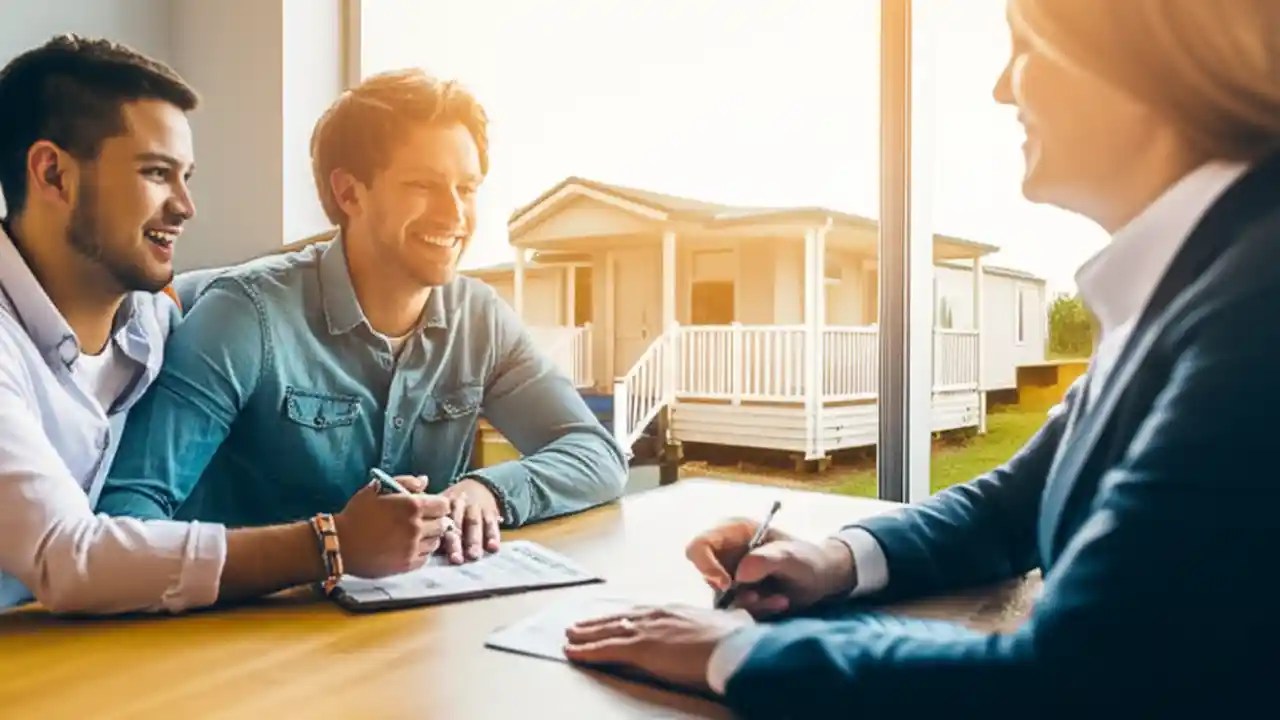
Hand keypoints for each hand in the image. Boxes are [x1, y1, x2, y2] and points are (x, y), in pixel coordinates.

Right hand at [333, 479, 450, 576]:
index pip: (444, 505)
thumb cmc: (356, 514)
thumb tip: (425, 481)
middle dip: (435, 520)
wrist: (339, 544)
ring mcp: (412, 548)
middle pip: (442, 524)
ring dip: (430, 537)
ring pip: (436, 542)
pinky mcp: (407, 565)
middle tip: (423, 521)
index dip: (438, 505)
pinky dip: (422, 552)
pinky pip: (426, 557)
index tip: (430, 507)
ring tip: (415, 534)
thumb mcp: (376, 490)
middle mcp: (416, 527)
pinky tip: (409, 547)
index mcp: (411, 506)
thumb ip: (405, 482)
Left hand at [439, 478, 501, 562]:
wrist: (478, 485)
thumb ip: (431, 520)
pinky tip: (493, 548)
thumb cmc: (452, 505)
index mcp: (444, 504)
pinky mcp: (491, 512)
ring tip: (474, 556)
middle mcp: (460, 504)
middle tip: (456, 559)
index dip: (440, 535)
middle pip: (458, 524)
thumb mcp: (440, 505)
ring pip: (475, 524)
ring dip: (475, 541)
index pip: (441, 520)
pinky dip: (493, 536)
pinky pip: (492, 524)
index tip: (436, 549)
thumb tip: (421, 544)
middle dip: (457, 543)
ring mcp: (476, 507)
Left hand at [563, 605, 753, 692]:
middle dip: (597, 623)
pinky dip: (586, 651)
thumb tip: (741, 619)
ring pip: (607, 632)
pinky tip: (572, 653)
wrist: (734, 647)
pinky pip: (606, 650)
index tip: (612, 618)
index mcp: (676, 611)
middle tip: (578, 627)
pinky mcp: (640, 648)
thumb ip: (728, 621)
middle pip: (619, 619)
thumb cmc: (737, 640)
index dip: (624, 617)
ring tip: (570, 637)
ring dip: (586, 635)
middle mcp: (657, 615)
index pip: (641, 613)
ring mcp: (647, 630)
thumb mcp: (732, 623)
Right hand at [686, 520, 856, 617]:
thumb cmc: (807, 559)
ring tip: (780, 600)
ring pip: (720, 598)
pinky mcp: (736, 597)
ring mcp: (729, 576)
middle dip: (730, 592)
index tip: (726, 584)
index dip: (705, 565)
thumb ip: (768, 560)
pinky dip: (756, 612)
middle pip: (705, 575)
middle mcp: (725, 553)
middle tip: (757, 597)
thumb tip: (739, 574)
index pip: (699, 546)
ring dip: (749, 604)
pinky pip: (735, 610)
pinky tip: (779, 604)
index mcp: (732, 532)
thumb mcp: (792, 557)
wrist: (822, 579)